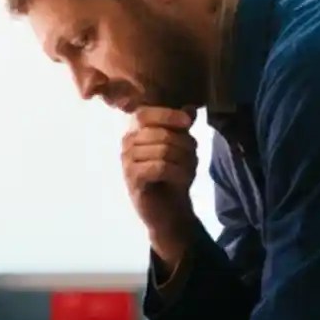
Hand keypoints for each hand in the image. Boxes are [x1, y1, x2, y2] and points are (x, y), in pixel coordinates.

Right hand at [122, 107, 197, 268]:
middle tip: (192, 160)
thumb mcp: (182, 148)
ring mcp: (127, 161)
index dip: (167, 115)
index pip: (146, 113)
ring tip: (188, 172)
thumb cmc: (173, 176)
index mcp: (136, 131)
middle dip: (184, 146)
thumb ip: (182, 128)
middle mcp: (128, 143)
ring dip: (183, 161)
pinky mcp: (132, 179)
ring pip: (163, 150)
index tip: (187, 123)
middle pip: (161, 133)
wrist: (169, 210)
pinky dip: (177, 172)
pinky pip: (159, 167)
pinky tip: (183, 181)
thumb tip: (191, 108)